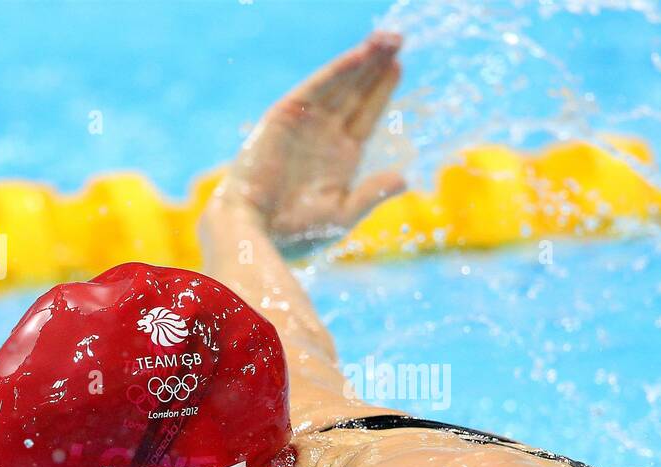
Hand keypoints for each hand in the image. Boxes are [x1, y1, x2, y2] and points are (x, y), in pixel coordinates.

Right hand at [212, 32, 406, 253]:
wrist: (256, 231)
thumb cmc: (295, 233)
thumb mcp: (342, 214)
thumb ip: (372, 193)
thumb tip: (404, 178)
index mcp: (340, 157)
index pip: (365, 115)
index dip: (381, 90)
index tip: (398, 66)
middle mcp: (324, 135)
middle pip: (356, 92)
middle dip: (376, 66)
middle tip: (397, 38)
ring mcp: (305, 124)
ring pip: (340, 84)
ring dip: (363, 61)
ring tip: (387, 38)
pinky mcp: (286, 116)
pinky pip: (318, 87)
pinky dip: (339, 71)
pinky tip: (360, 56)